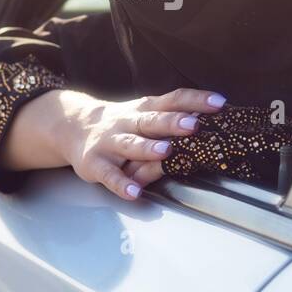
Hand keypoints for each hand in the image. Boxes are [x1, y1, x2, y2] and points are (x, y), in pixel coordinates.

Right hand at [56, 88, 226, 199]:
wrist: (71, 125)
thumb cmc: (122, 124)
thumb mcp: (145, 114)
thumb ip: (172, 117)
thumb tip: (209, 118)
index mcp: (145, 109)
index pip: (173, 99)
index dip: (195, 100)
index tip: (219, 103)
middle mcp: (128, 122)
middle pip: (151, 120)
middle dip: (172, 123)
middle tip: (193, 125)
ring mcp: (110, 142)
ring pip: (130, 145)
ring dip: (147, 148)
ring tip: (165, 153)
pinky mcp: (95, 163)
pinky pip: (109, 175)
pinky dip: (121, 183)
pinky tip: (134, 192)